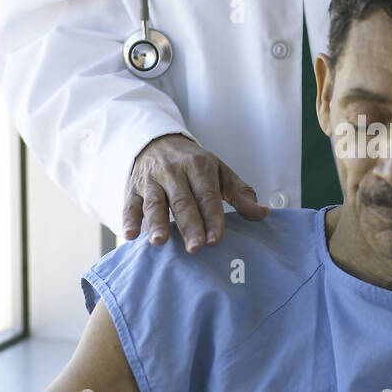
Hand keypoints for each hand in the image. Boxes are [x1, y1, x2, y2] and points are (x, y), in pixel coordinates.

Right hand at [122, 133, 269, 250]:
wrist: (159, 142)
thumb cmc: (195, 165)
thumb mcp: (220, 172)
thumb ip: (241, 194)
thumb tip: (263, 214)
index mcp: (199, 166)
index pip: (207, 196)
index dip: (212, 218)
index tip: (216, 239)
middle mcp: (174, 172)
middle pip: (182, 202)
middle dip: (189, 225)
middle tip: (195, 248)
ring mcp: (152, 180)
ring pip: (155, 203)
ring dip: (156, 223)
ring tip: (160, 242)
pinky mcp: (133, 188)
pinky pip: (130, 204)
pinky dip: (129, 219)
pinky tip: (130, 235)